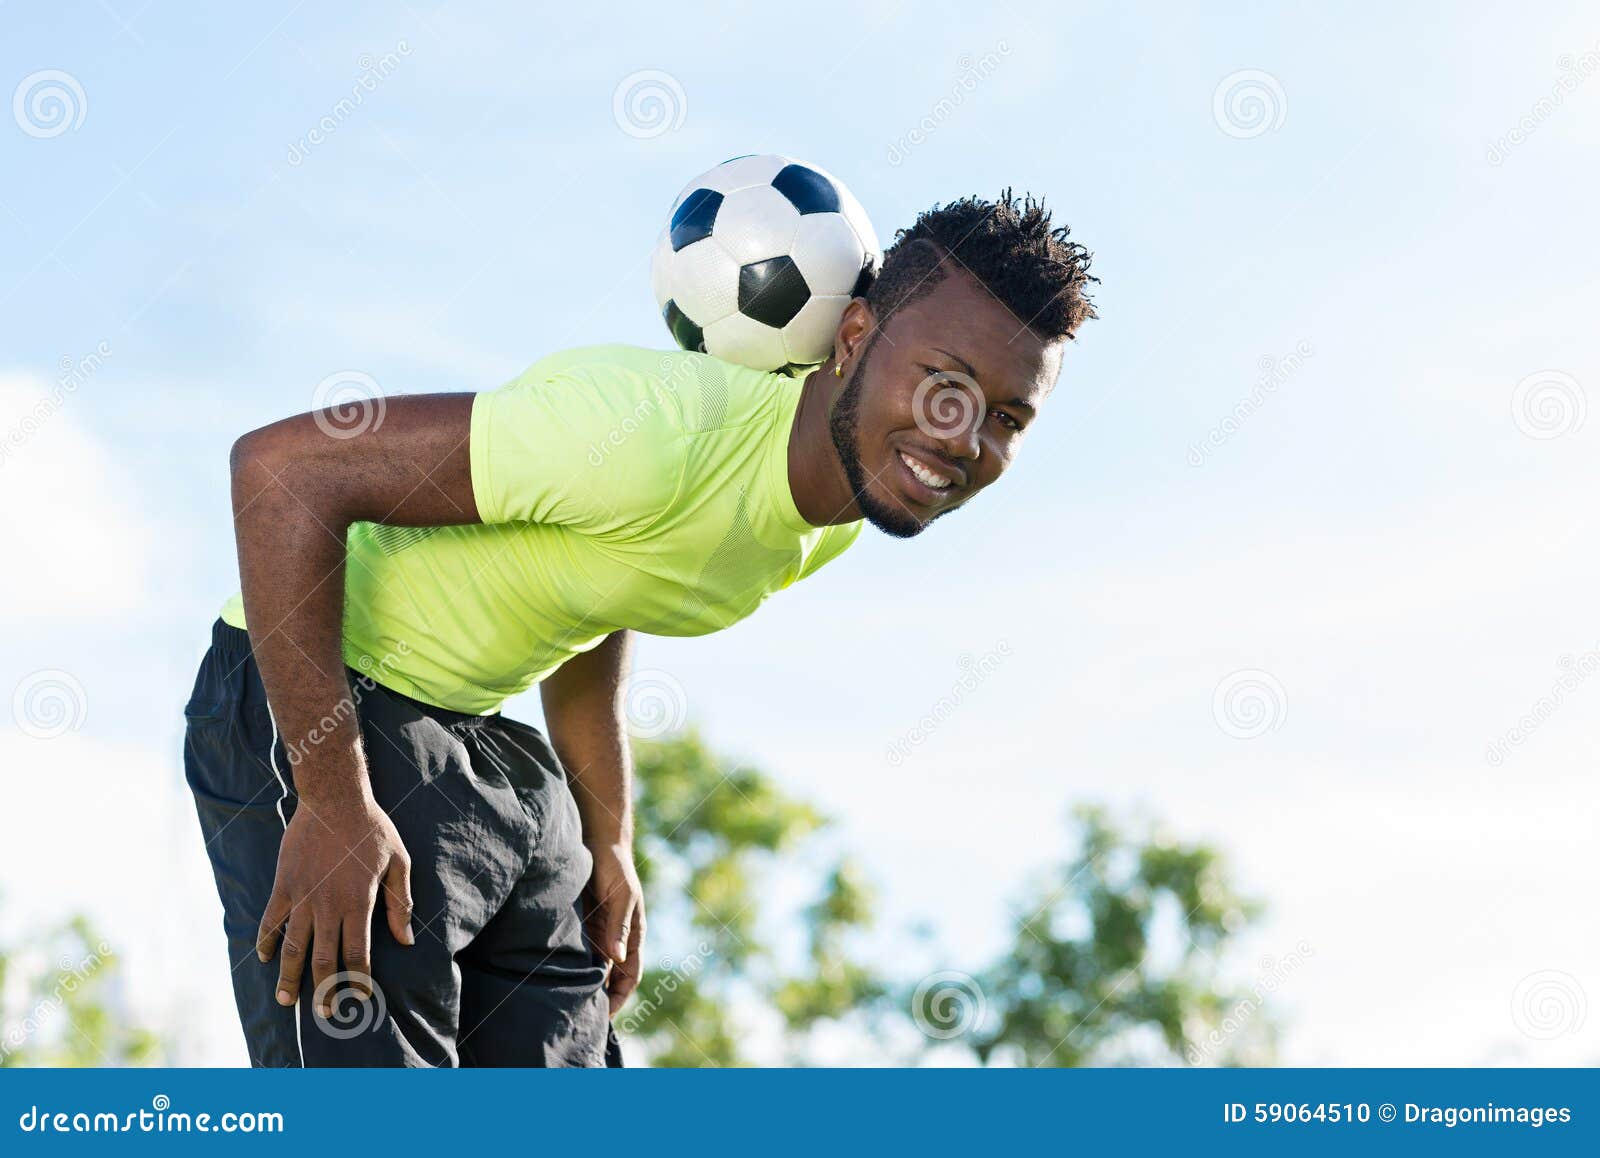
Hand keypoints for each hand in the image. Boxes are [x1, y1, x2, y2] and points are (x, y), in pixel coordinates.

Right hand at [256, 790, 414, 1015]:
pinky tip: (263, 958)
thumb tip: (405, 940)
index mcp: (359, 903)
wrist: (334, 798)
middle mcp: (328, 905)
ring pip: (292, 947)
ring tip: (286, 1000)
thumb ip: (400, 903)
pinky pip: (270, 920)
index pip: (357, 955)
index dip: (358, 981)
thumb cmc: (372, 828)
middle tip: (323, 1014)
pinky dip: (265, 941)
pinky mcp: (283, 884)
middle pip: (324, 959)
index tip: (359, 998)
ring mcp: (302, 896)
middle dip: (324, 990)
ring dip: (289, 976)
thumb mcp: (398, 861)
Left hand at [584, 841, 644, 1015]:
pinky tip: (559, 977)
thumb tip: (617, 959)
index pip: (631, 974)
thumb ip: (619, 926)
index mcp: (633, 933)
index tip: (606, 1015)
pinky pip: (580, 951)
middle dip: (604, 997)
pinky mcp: (584, 923)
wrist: (598, 842)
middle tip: (585, 1018)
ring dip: (588, 984)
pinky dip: (575, 967)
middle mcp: (618, 936)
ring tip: (569, 1005)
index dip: (621, 996)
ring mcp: (601, 930)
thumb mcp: (622, 896)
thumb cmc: (615, 867)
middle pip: (613, 976)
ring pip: (595, 966)